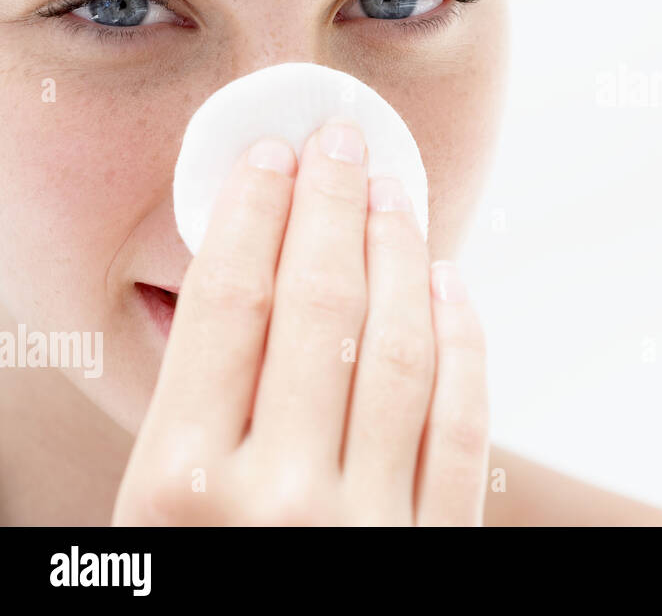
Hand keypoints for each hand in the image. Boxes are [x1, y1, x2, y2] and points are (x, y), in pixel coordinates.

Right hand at [113, 119, 488, 524]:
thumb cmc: (196, 590)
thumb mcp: (149, 522)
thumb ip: (191, 420)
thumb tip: (231, 289)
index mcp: (179, 486)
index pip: (229, 307)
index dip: (256, 214)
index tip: (272, 154)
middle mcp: (276, 498)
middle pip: (320, 308)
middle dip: (332, 206)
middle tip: (342, 139)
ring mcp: (367, 524)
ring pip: (401, 349)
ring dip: (402, 256)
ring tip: (396, 194)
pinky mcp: (436, 545)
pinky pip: (462, 423)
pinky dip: (464, 343)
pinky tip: (452, 286)